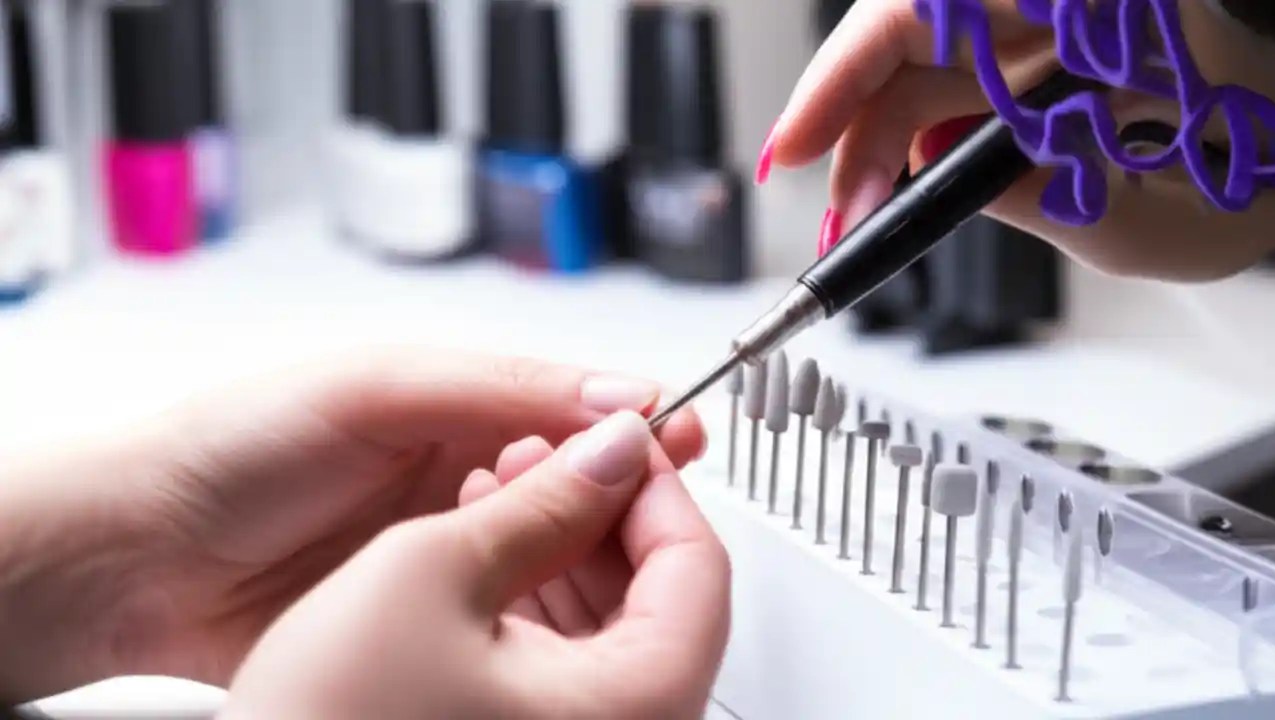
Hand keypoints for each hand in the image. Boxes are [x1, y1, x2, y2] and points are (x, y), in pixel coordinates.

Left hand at [0, 350, 704, 700]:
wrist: (142, 560)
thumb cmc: (238, 451)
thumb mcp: (378, 391)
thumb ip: (498, 389)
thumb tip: (612, 391)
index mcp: (454, 407)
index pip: (571, 407)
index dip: (631, 420)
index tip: (681, 436)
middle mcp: (460, 478)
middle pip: (575, 481)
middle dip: (628, 487)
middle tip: (667, 500)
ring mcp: (448, 551)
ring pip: (552, 548)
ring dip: (594, 549)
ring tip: (627, 554)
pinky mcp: (427, 617)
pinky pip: (511, 611)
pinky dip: (550, 608)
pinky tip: (573, 610)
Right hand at [765, 0, 1274, 279]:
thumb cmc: (1261, 177)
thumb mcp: (1147, 222)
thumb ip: (1035, 202)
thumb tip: (930, 185)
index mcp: (1087, 7)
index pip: (922, 12)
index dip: (842, 74)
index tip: (798, 144)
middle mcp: (1051, 5)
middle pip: (905, 42)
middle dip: (854, 134)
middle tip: (835, 219)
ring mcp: (1037, 30)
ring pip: (916, 76)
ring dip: (878, 155)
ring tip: (863, 228)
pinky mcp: (1027, 63)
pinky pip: (944, 97)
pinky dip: (913, 153)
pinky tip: (903, 199)